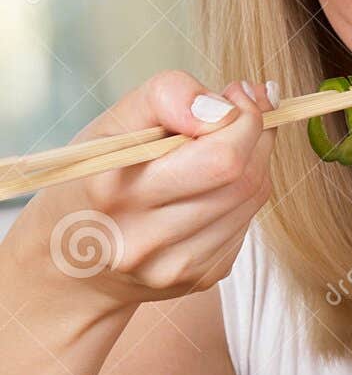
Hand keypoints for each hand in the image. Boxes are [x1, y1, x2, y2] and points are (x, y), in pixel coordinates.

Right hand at [19, 71, 277, 313]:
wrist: (71, 257)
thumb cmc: (95, 176)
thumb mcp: (111, 124)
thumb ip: (164, 97)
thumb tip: (223, 107)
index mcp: (116, 190)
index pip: (220, 158)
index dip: (240, 118)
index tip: (234, 95)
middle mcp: (144, 239)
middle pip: (243, 178)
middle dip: (256, 134)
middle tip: (244, 110)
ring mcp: (175, 266)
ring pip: (252, 200)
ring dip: (255, 160)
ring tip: (231, 139)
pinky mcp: (198, 279)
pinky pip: (245, 224)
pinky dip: (243, 194)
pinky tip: (218, 181)